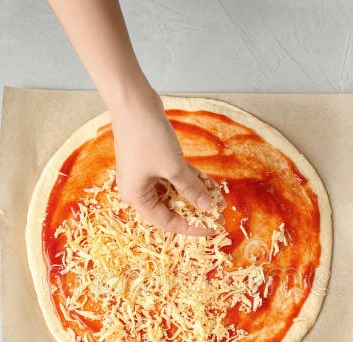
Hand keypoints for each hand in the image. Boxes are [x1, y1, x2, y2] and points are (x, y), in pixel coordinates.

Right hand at [110, 91, 219, 234]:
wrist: (134, 102)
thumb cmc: (147, 137)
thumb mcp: (173, 168)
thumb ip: (191, 189)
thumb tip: (207, 207)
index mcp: (136, 198)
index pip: (166, 222)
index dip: (191, 227)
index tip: (212, 228)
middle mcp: (138, 189)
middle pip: (170, 208)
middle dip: (195, 210)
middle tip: (218, 213)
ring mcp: (145, 174)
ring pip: (174, 191)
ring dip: (195, 194)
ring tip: (219, 199)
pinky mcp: (152, 160)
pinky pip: (174, 176)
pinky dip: (190, 179)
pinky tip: (210, 183)